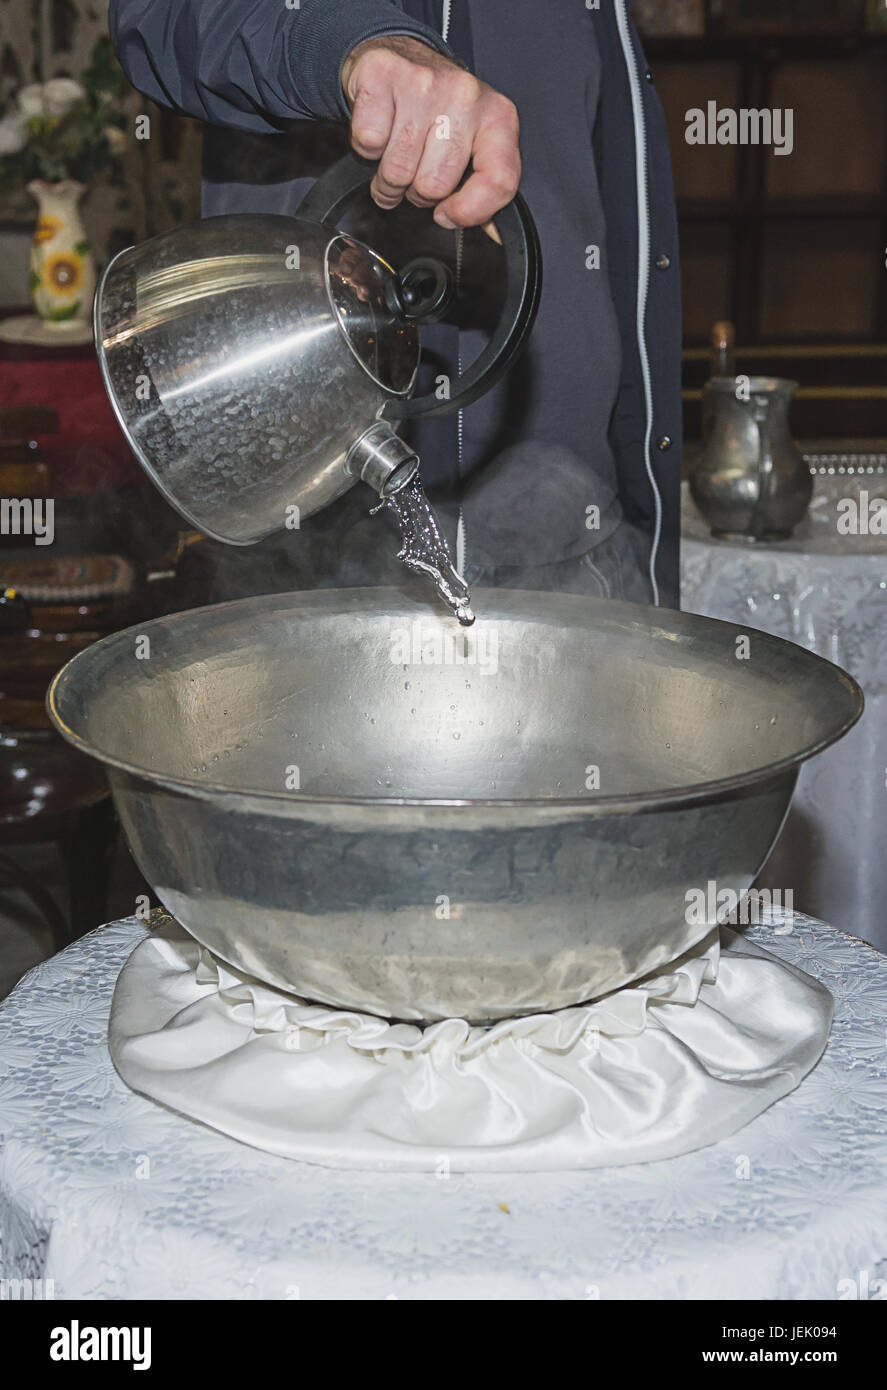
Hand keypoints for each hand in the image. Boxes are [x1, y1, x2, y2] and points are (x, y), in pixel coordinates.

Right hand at [341, 35, 519, 230]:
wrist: (400, 57)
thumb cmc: (438, 110)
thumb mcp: (474, 143)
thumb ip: (485, 187)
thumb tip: (491, 234)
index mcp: (497, 117)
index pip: (498, 181)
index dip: (469, 211)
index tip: (447, 214)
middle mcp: (465, 96)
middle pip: (434, 185)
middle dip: (417, 192)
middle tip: (415, 171)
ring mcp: (424, 83)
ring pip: (398, 171)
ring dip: (388, 177)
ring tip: (395, 156)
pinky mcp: (383, 75)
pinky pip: (369, 143)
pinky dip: (367, 149)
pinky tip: (381, 132)